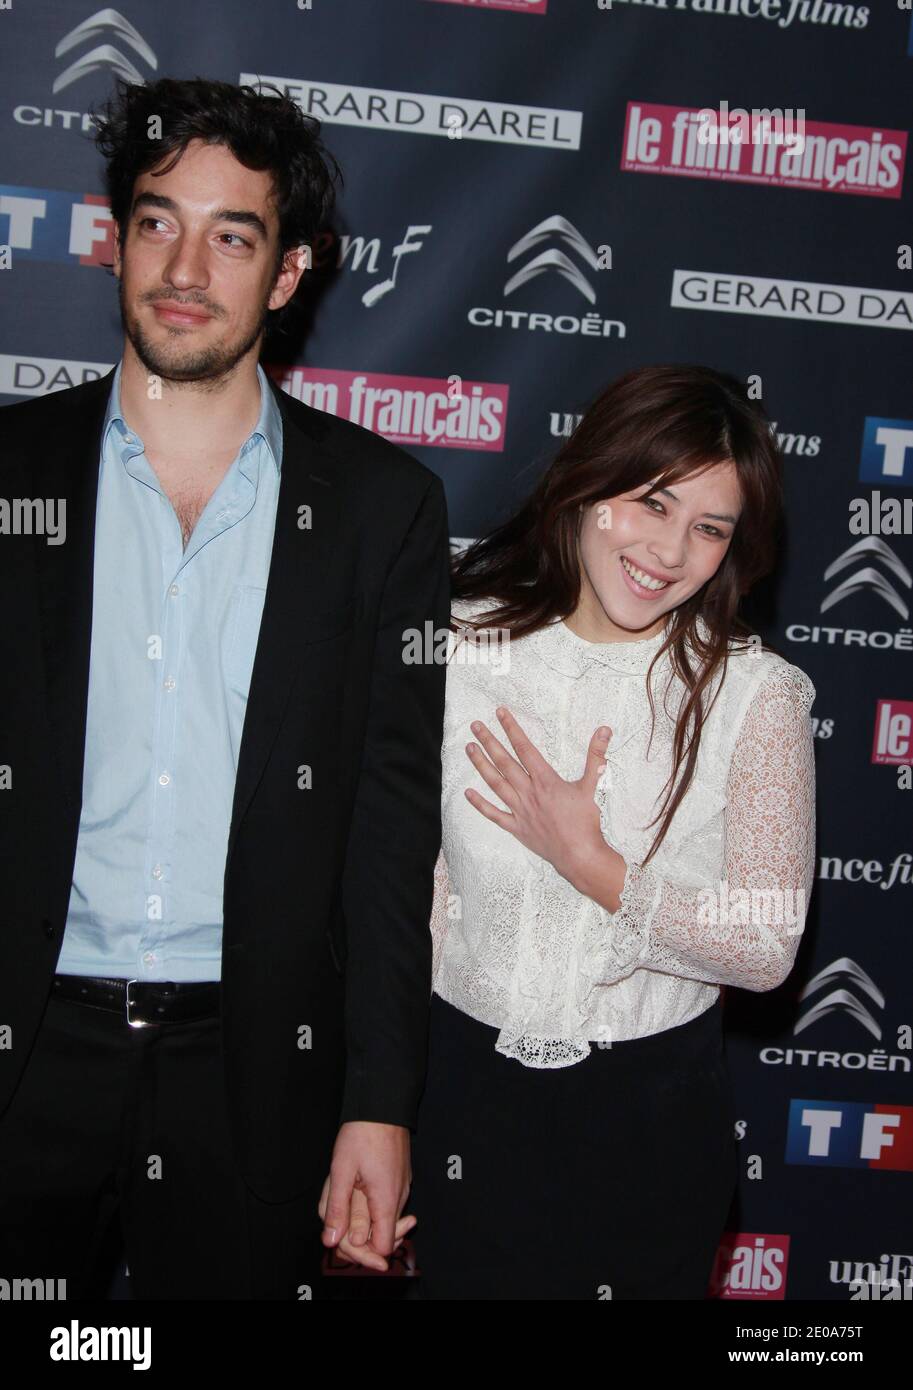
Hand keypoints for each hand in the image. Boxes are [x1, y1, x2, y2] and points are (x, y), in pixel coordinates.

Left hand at [318, 1121, 414, 1272]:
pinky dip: (367, 1201)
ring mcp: (401, 1188)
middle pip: (382, 1236)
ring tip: (341, 1190)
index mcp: (386, 1200)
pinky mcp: (399, 1179)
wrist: (382, 1105)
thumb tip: (332, 1242)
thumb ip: (336, 1208)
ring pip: (381, 1218)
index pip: (383, 1247)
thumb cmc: (362, 1134)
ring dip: (359, 1213)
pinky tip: (353, 1184)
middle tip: (336, 1216)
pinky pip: (384, 1202)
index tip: (342, 1240)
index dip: (362, 1251)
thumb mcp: (341, 1171)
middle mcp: (399, 1198)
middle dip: (355, 1232)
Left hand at [464, 705, 624, 896]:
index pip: (525, 748)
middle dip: (489, 741)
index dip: (512, 729)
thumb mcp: (591, 786)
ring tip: (469, 748)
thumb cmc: (586, 822)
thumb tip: (604, 730)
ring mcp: (520, 810)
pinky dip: (480, 804)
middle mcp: (529, 792)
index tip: (500, 713)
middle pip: (505, 762)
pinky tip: (468, 793)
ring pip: (496, 783)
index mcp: (546, 780)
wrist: (580, 855)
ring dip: (481, 765)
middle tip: (475, 726)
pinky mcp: (517, 828)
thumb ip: (595, 756)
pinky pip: (494, 814)